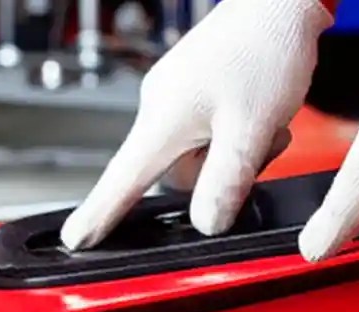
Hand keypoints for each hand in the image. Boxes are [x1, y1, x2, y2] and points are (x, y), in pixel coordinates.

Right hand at [60, 0, 334, 250]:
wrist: (282, 0)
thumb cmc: (266, 51)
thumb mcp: (252, 127)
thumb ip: (226, 181)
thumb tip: (206, 224)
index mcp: (163, 119)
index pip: (122, 180)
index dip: (99, 215)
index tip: (75, 241)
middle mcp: (158, 107)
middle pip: (173, 173)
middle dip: (215, 174)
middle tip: (256, 147)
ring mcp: (173, 96)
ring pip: (194, 154)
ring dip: (230, 153)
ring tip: (262, 124)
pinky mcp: (191, 89)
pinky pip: (203, 130)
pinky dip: (232, 132)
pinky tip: (256, 111)